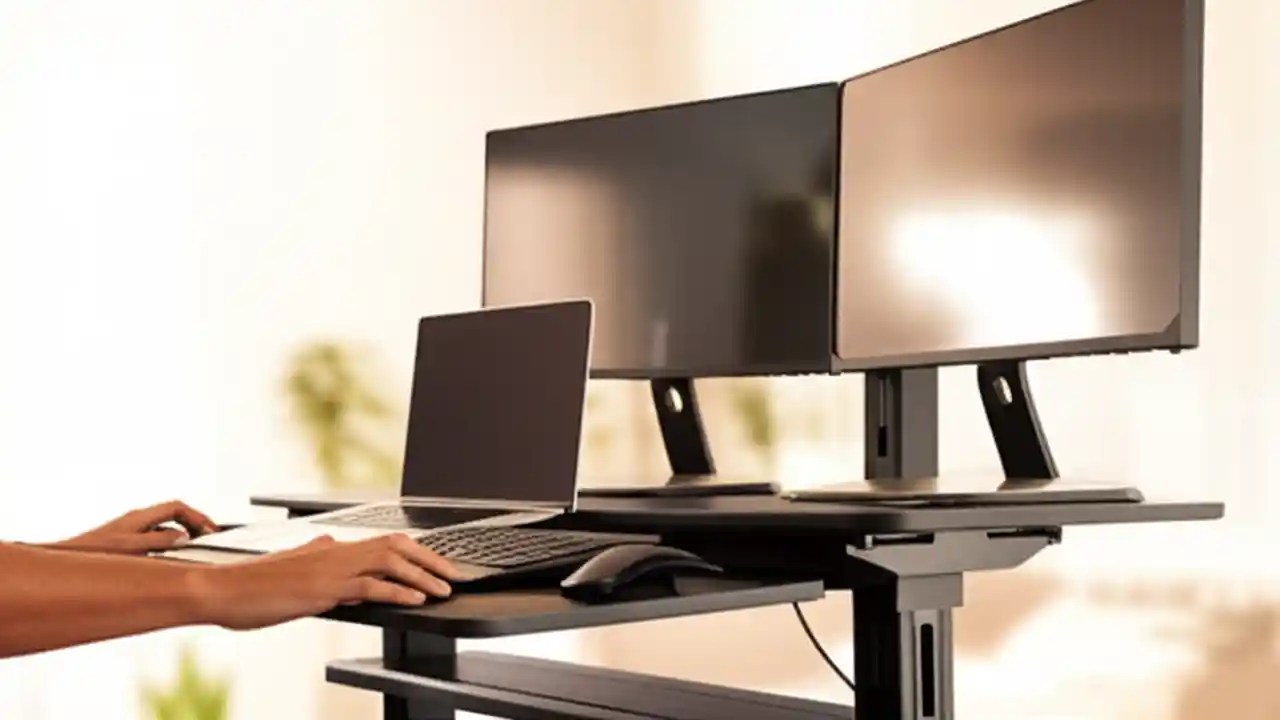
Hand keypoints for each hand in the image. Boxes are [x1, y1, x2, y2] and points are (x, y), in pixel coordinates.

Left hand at [49, 500, 218, 554]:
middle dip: (194, 523)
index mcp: (139, 517)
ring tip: (195, 547)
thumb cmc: (91, 553)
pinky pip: (156, 537)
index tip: (211, 530)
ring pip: (165, 526)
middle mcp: (136, 521)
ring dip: (182, 534)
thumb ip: (159, 541)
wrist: (65, 559)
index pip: (177, 507)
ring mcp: (131, 530)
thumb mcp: (131, 548)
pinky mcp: (126, 542)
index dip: (197, 516)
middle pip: (174, 514)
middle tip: (209, 537)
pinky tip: (171, 558)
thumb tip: (183, 537)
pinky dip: (169, 544)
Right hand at [194, 534, 460, 629]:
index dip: (416, 551)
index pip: (384, 542)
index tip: (438, 563)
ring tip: (445, 588)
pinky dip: (399, 590)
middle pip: (396, 546)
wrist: (220, 589)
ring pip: (390, 561)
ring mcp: (331, 568)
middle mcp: (335, 552)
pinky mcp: (324, 588)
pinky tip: (417, 599)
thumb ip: (313, 554)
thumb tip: (326, 545)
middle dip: (431, 559)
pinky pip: (370, 585)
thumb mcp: (290, 565)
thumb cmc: (251, 584)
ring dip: (423, 575)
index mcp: (330, 548)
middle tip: (455, 574)